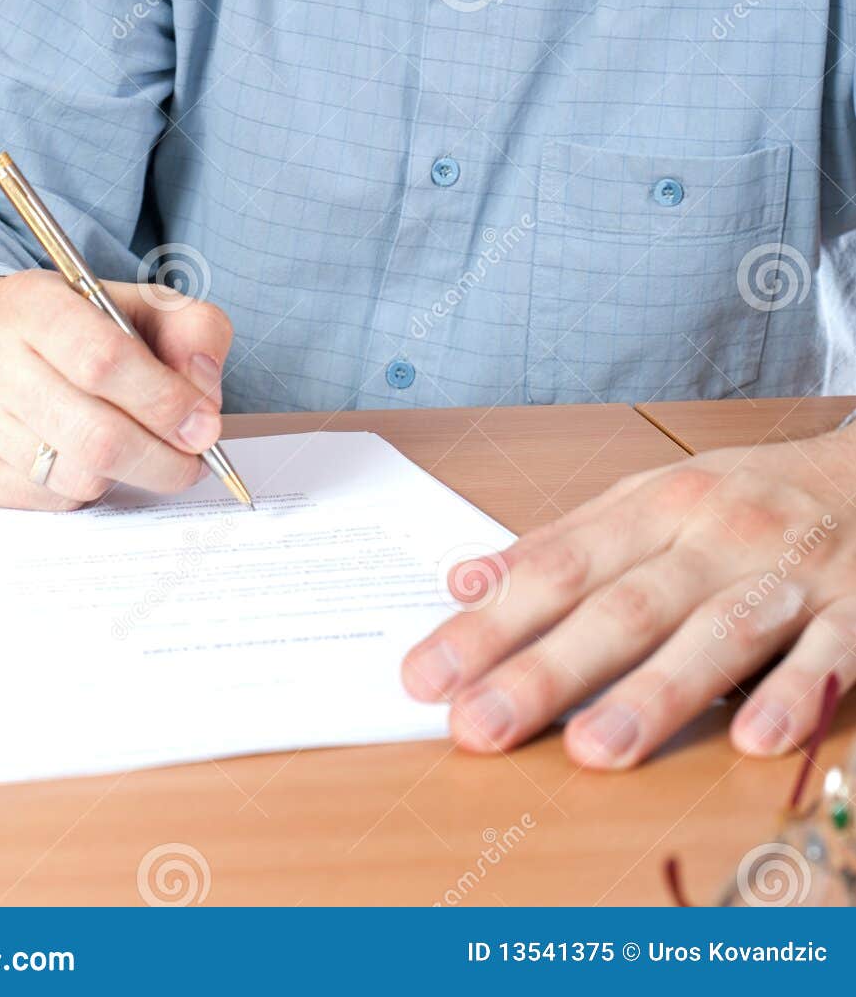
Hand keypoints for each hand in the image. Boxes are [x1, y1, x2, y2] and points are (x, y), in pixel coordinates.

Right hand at [0, 269, 232, 509]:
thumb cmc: (83, 329)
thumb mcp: (143, 307)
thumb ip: (193, 331)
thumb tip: (202, 393)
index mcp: (31, 302)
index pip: (104, 360)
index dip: (164, 401)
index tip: (204, 426)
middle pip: (95, 434)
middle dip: (161, 457)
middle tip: (193, 460)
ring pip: (75, 475)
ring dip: (127, 475)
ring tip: (141, 450)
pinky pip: (49, 500)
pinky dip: (87, 489)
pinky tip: (88, 458)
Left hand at [402, 429, 855, 767]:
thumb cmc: (750, 493)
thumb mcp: (655, 492)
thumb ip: (564, 537)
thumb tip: (465, 579)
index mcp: (660, 504)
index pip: (559, 567)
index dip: (490, 622)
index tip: (426, 673)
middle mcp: (717, 535)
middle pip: (623, 607)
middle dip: (546, 669)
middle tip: (479, 725)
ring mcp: (789, 576)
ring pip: (717, 633)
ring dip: (655, 693)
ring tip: (593, 750)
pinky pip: (827, 656)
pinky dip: (792, 694)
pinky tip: (753, 737)